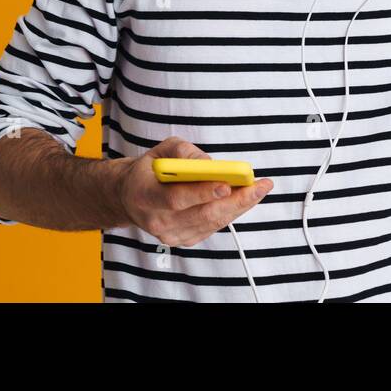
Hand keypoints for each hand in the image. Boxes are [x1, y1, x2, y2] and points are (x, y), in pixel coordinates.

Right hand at [116, 136, 272, 247]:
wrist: (131, 197)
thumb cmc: (150, 170)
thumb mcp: (161, 150)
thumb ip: (184, 152)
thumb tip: (211, 164)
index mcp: (145, 196)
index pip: (176, 198)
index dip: (203, 193)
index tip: (227, 184)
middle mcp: (157, 221)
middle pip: (202, 214)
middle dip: (235, 200)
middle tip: (259, 186)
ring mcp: (171, 235)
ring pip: (213, 222)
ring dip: (239, 205)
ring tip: (259, 188)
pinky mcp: (184, 240)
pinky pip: (213, 226)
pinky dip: (231, 212)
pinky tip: (245, 198)